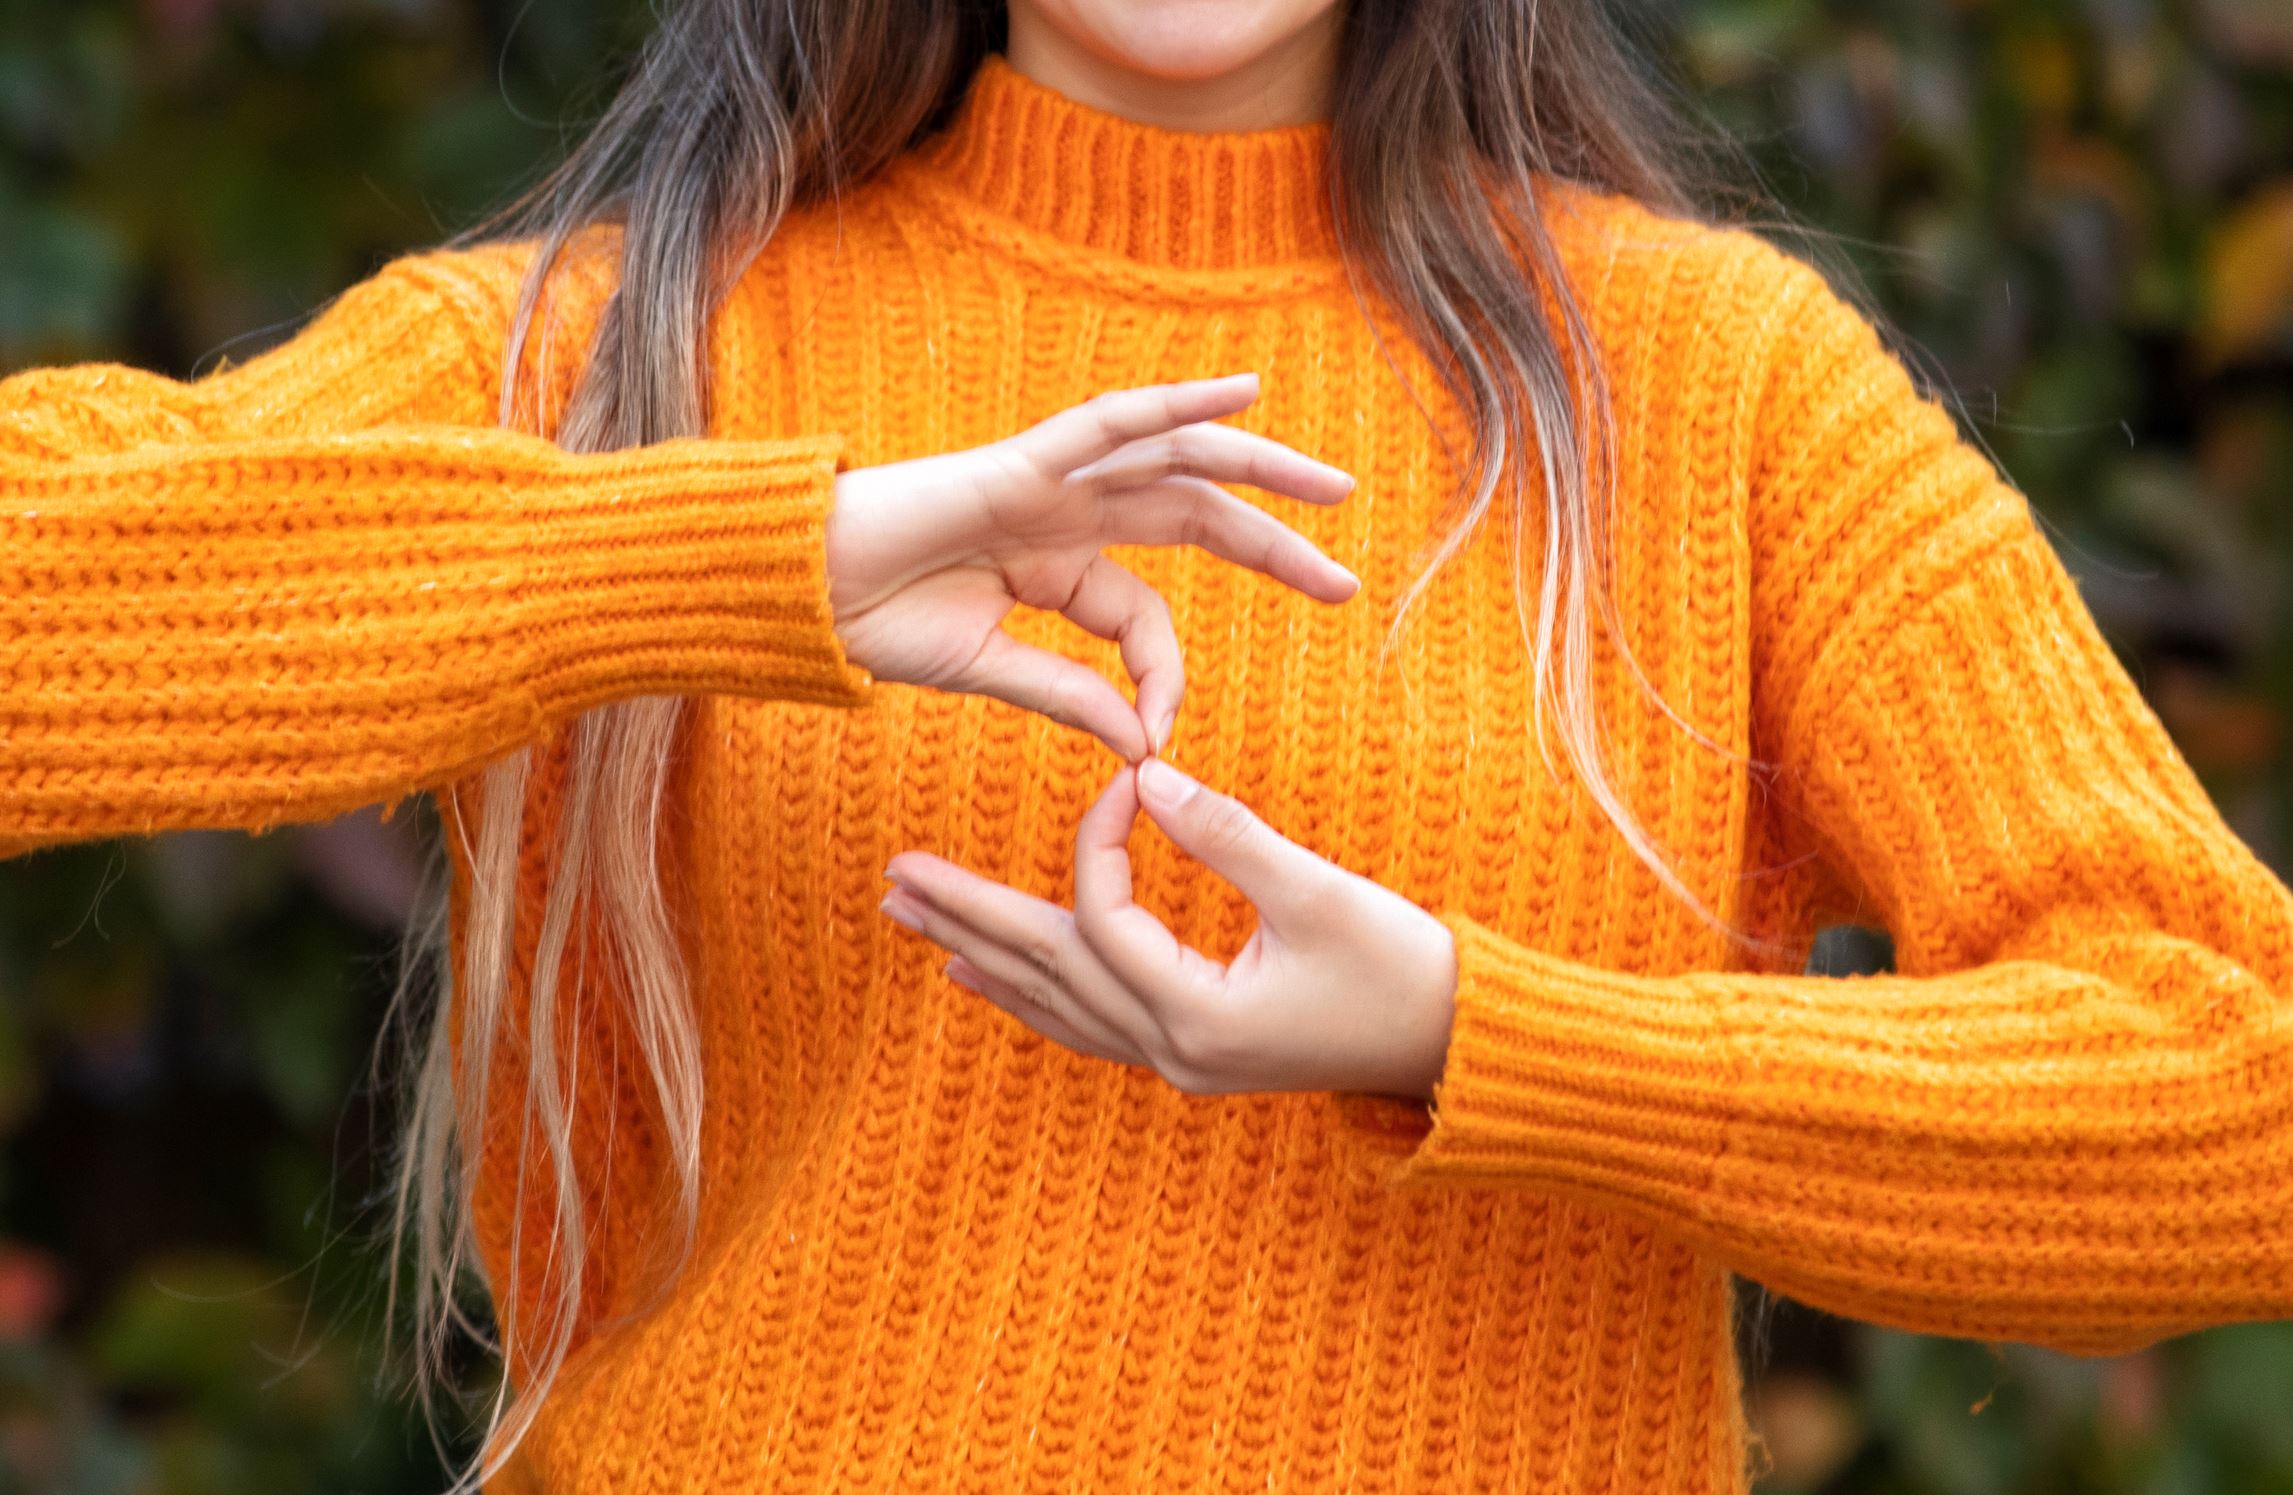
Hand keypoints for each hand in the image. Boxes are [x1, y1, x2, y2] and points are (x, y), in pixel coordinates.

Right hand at [825, 373, 1358, 761]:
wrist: (798, 590)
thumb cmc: (874, 623)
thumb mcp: (990, 669)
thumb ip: (1068, 693)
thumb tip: (1140, 739)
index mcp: (1058, 567)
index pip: (1146, 614)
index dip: (1165, 675)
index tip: (1159, 737)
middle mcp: (1067, 514)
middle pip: (1196, 515)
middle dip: (1274, 542)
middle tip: (1346, 577)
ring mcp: (1049, 481)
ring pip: (1177, 460)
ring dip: (1260, 465)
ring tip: (1333, 489)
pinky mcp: (1022, 461)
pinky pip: (1113, 423)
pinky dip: (1179, 403)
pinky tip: (1244, 390)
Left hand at [878, 757, 1459, 1103]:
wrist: (1460, 1046)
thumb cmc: (1402, 967)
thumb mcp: (1317, 893)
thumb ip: (1226, 834)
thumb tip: (1144, 772)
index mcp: (1197, 1018)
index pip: (1104, 920)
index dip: (1097, 841)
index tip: (1121, 776)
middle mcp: (1173, 1053)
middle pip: (1047, 975)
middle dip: (969, 922)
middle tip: (894, 880)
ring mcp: (1180, 1063)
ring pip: (1058, 1007)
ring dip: (985, 958)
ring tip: (916, 926)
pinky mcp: (1196, 1054)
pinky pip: (1090, 1025)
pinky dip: (1034, 996)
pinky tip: (987, 979)